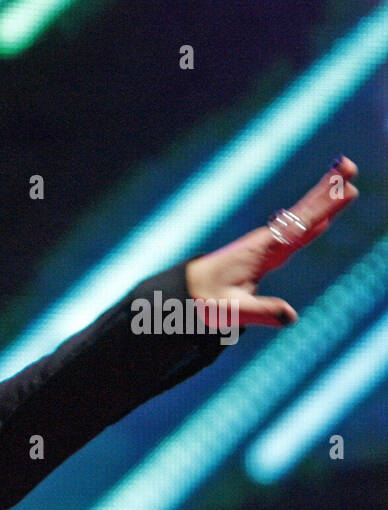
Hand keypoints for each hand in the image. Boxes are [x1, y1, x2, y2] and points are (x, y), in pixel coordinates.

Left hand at [186, 157, 358, 326]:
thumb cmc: (205, 301)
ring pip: (300, 217)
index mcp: (262, 252)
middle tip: (349, 167)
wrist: (185, 291)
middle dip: (327, 192)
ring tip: (344, 177)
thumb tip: (291, 316)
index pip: (299, 228)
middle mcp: (266, 242)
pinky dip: (310, 218)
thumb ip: (261, 312)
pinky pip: (293, 230)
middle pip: (303, 214)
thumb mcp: (231, 311)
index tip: (343, 191)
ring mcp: (265, 244)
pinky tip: (324, 216)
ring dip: (322, 198)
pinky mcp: (264, 250)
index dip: (322, 209)